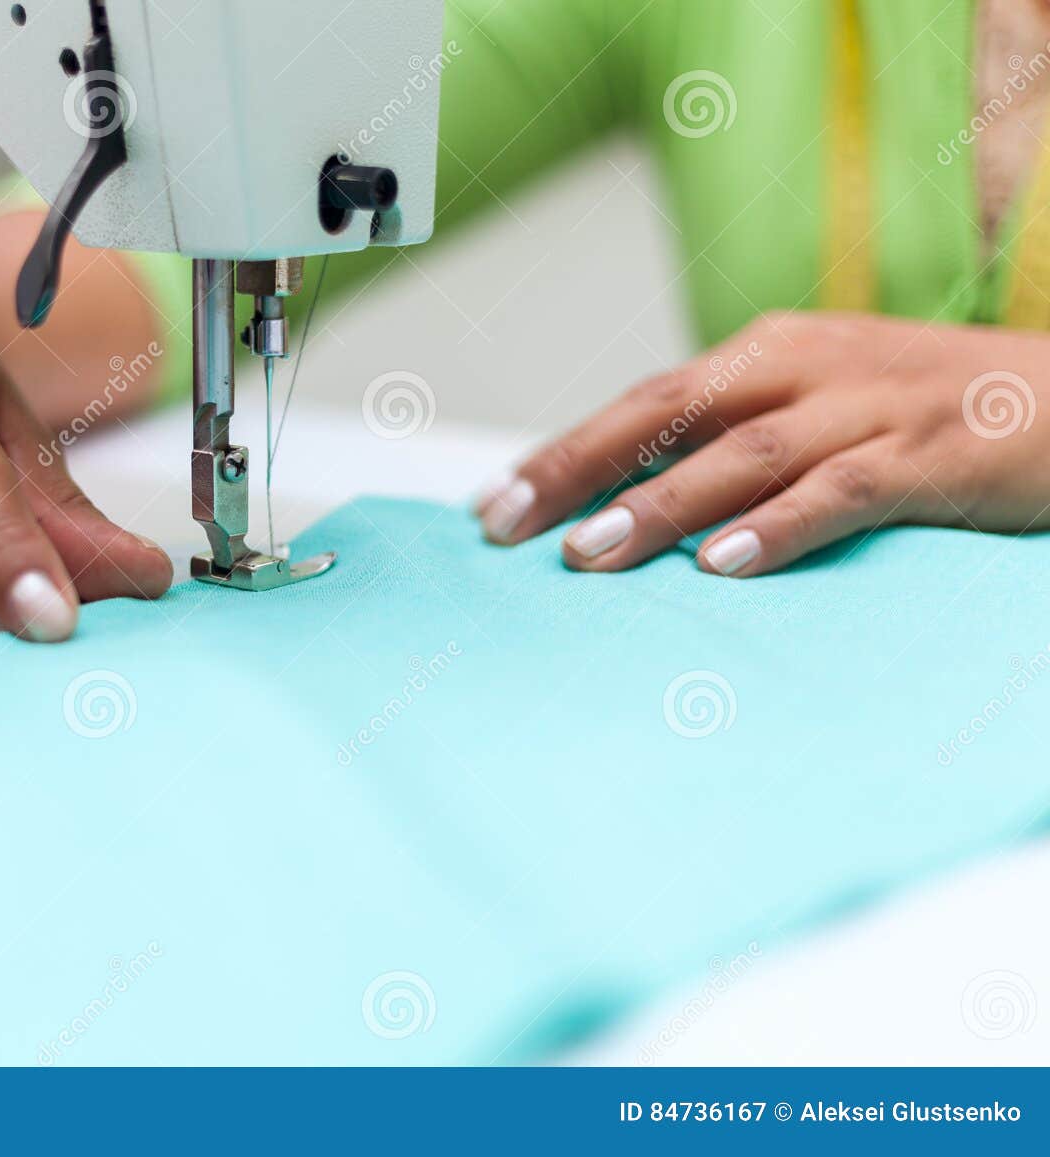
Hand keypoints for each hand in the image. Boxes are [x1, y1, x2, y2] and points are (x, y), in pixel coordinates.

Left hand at [477, 312, 1049, 574]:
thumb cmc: (932, 409)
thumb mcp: (821, 406)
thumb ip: (737, 439)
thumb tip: (634, 498)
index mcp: (770, 354)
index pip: (643, 403)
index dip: (565, 451)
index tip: (495, 504)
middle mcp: (805, 368)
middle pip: (665, 415)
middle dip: (578, 469)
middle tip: (507, 527)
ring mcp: (866, 408)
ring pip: (740, 455)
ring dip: (658, 505)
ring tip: (589, 555)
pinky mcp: (929, 453)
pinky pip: (839, 493)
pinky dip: (777, 528)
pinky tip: (721, 565)